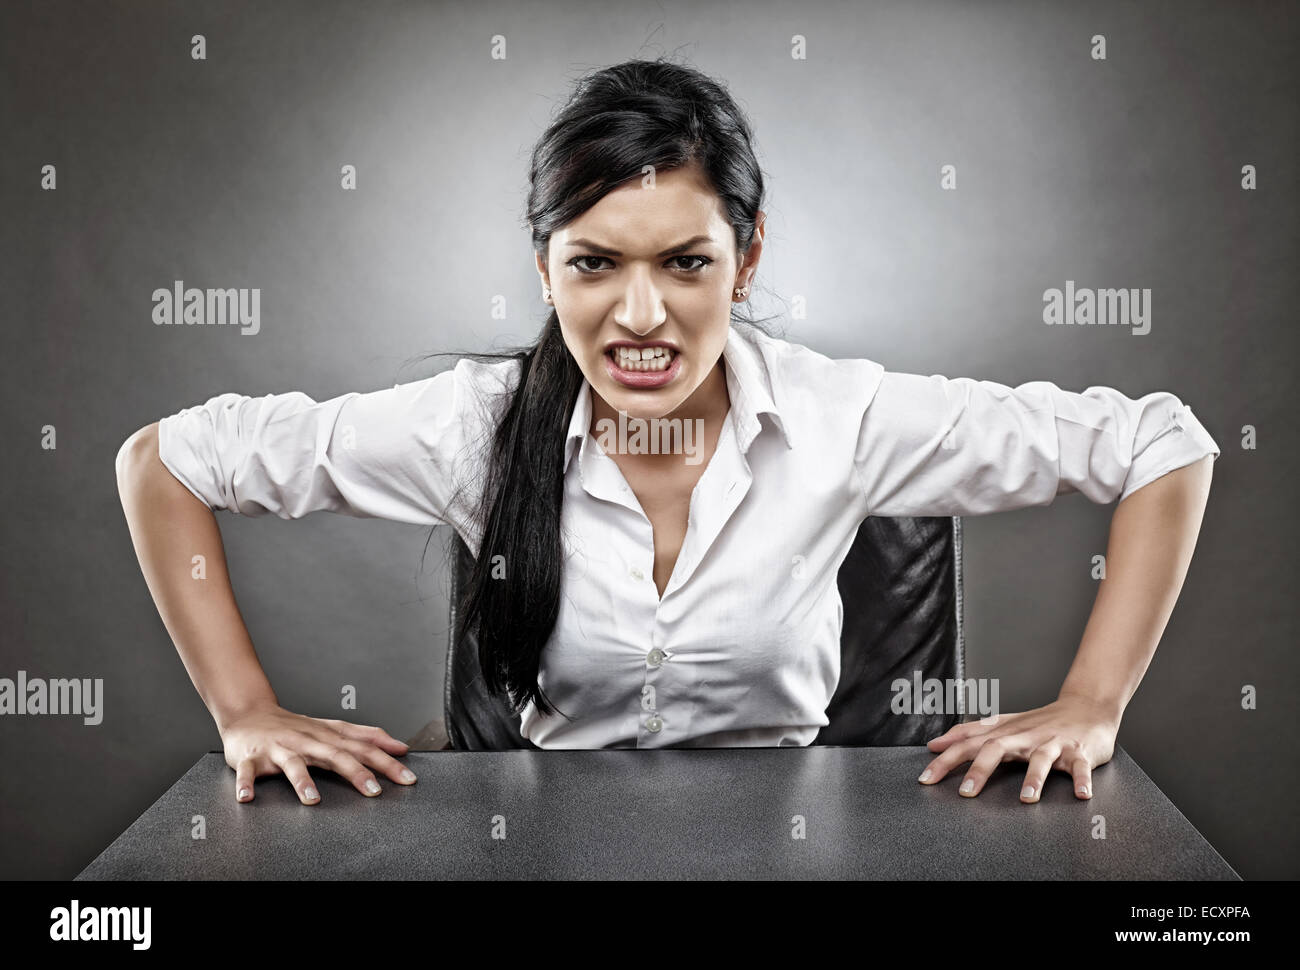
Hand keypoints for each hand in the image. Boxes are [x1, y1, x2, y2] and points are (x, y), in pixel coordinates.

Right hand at [219, 704, 416, 804]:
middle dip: (356, 772)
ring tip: (312, 799)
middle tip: (374, 790)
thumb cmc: (294, 727)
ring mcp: (279, 749)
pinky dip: (246, 784)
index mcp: (328, 737)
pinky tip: (247, 797)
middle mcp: (307, 741)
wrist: (249, 714)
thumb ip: (366, 737)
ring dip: (301, 780)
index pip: (363, 748)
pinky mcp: (251, 758)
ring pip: (292, 763)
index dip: (386, 762)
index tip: (407, 778)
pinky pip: (247, 772)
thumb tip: (400, 747)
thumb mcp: (333, 729)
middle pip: (335, 755)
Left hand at [917, 695, 1119, 801]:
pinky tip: (1082, 795)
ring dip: (1035, 778)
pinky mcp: (1079, 752)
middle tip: (965, 792)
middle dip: (980, 769)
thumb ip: (969, 734)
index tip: (926, 778)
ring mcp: (1053, 743)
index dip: (946, 759)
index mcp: (1004, 732)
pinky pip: (1081, 767)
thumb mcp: (1002, 725)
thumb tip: (935, 744)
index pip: (968, 743)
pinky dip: (1082, 780)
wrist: (1086, 706)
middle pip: (997, 748)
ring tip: (1027, 798)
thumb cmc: (1039, 722)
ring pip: (1042, 758)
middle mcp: (1025, 736)